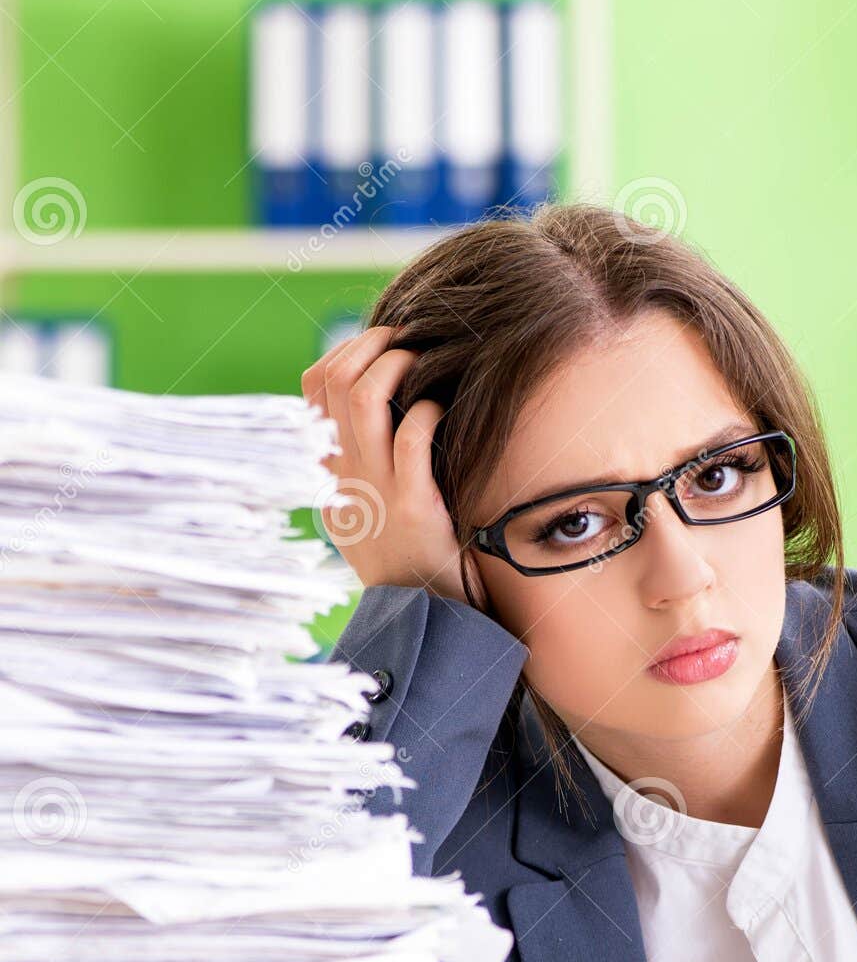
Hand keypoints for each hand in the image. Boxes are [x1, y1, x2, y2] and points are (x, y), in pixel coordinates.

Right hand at [301, 325, 479, 604]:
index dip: (342, 354)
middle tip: (406, 339)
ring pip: (366, 400)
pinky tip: (441, 410)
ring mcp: (375, 493)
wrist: (427, 623)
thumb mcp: (369, 518)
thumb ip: (363, 473)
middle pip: (334, 384)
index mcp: (330, 477)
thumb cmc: (412, 565)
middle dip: (372, 345)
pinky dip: (427, 412)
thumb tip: (369, 419)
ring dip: (397, 367)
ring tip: (424, 363)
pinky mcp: (414, 508)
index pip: (310, 392)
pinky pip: (413, 439)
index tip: (378, 344)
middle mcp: (344, 479)